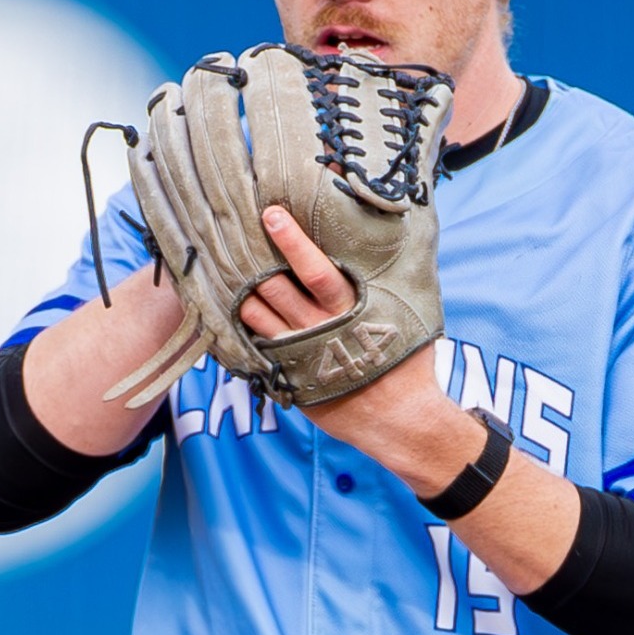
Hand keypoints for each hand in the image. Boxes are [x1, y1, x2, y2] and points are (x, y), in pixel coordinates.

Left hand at [239, 206, 463, 466]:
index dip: (292, 241)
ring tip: (224, 260)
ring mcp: (300, 351)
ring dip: (240, 288)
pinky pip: (256, 341)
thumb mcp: (409, 315)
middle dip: (253, 259)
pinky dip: (243, 320)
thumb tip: (398, 238)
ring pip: (259, 312)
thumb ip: (396, 280)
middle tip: (232, 230)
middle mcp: (320, 327)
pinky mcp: (288, 373)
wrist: (398, 420)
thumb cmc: (408, 363)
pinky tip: (230, 303)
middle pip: (277, 288)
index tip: (272, 215)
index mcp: (352, 308)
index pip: (316, 269)